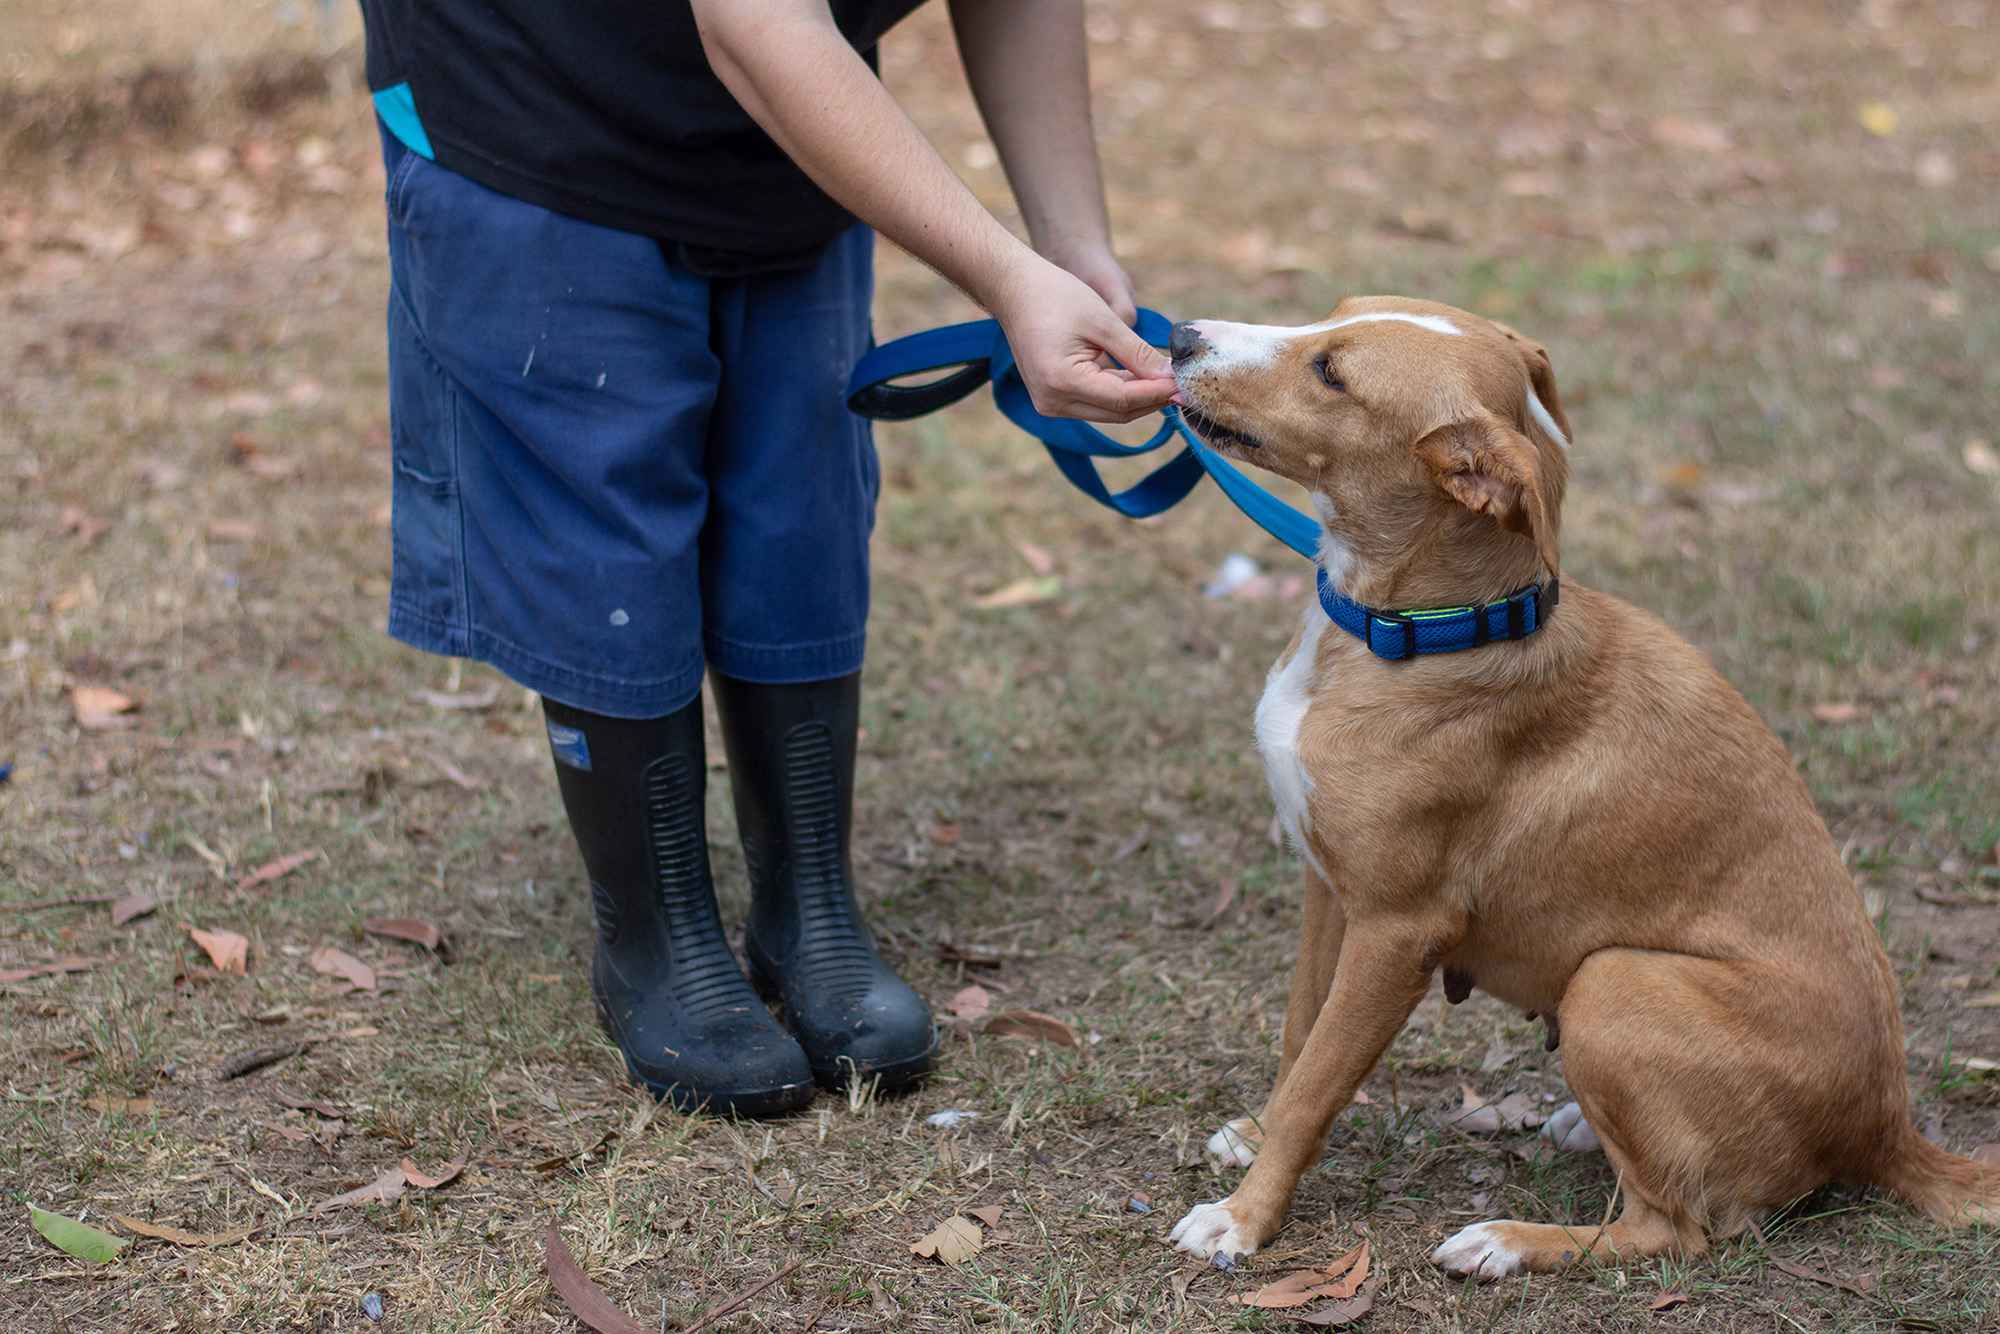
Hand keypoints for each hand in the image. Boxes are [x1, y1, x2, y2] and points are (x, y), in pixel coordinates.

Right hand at [989, 254, 1174, 422]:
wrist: (1014, 289)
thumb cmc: (1055, 296)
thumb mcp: (1103, 321)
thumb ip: (1137, 353)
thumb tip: (1170, 377)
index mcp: (1062, 382)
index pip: (1122, 400)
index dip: (1157, 393)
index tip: (1185, 384)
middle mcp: (1053, 402)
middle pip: (1116, 412)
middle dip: (1151, 398)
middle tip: (1182, 384)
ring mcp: (1050, 403)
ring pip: (1107, 410)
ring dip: (1137, 397)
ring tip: (1165, 378)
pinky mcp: (1052, 398)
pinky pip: (1094, 402)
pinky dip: (1118, 391)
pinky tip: (1140, 377)